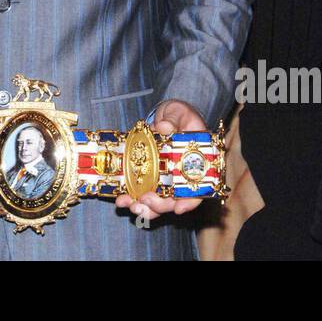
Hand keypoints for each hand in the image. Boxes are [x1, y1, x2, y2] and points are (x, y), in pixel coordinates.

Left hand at [115, 99, 207, 219]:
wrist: (167, 117)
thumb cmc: (180, 115)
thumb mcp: (179, 112)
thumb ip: (173, 119)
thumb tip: (164, 126)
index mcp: (196, 164)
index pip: (199, 188)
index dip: (190, 202)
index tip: (178, 208)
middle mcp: (183, 178)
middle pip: (176, 201)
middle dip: (160, 205)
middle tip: (144, 199)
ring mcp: (166, 181)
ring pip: (159, 203)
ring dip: (144, 208)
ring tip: (129, 205)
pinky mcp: (150, 179)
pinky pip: (143, 194)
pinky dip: (133, 199)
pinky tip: (122, 199)